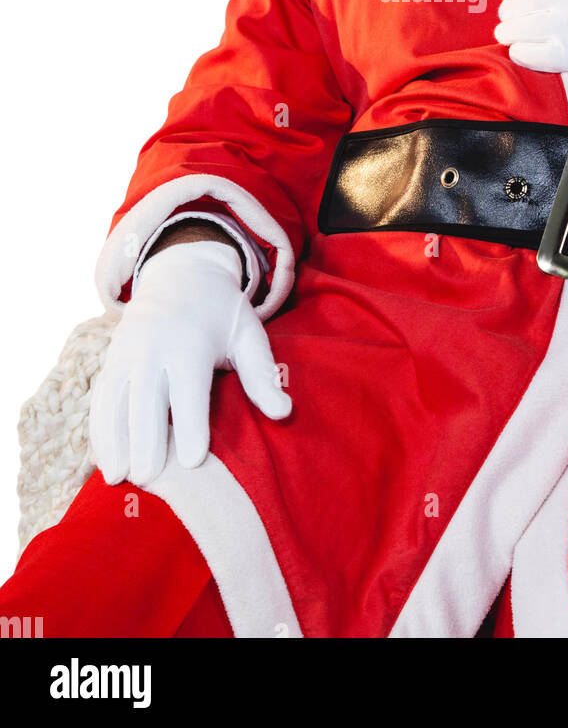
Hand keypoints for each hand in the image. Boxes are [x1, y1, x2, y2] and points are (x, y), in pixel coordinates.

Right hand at [89, 239, 291, 485]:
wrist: (180, 271)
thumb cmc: (221, 313)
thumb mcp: (249, 334)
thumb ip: (263, 375)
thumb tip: (284, 412)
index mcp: (191, 343)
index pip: (189, 390)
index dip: (191, 426)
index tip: (192, 462)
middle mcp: (153, 347)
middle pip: (147, 400)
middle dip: (146, 441)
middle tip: (148, 481)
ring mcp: (126, 352)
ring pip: (115, 400)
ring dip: (113, 440)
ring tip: (116, 478)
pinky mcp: (111, 358)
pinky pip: (101, 396)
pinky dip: (98, 427)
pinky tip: (102, 457)